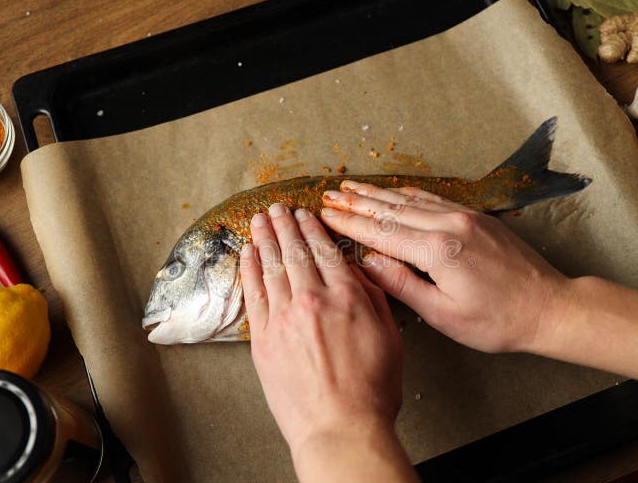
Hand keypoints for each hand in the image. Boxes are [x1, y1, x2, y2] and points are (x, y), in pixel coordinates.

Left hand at [240, 203, 402, 455]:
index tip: (305, 214)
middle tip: (277, 208)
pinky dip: (249, 269)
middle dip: (285, 226)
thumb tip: (358, 273)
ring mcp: (283, 319)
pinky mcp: (263, 339)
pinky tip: (248, 254)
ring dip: (265, 239)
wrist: (340, 428)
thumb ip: (374, 299)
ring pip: (272, 267)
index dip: (312, 228)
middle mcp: (312, 301)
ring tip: (260, 220)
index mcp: (347, 297)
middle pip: (295, 252)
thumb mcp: (389, 338)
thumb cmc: (371, 391)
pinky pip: (254, 294)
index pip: (325, 251)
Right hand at [320, 182, 569, 352]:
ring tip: (350, 186)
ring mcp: (464, 216)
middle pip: (391, 209)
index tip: (325, 215)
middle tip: (328, 195)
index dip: (350, 223)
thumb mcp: (443, 314)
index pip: (381, 233)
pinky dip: (406, 193)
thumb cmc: (498, 321)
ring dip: (377, 193)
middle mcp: (449, 225)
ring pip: (410, 199)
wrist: (549, 306)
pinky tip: (392, 191)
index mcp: (438, 251)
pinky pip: (432, 199)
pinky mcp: (475, 216)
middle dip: (356, 202)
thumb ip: (402, 285)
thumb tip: (368, 262)